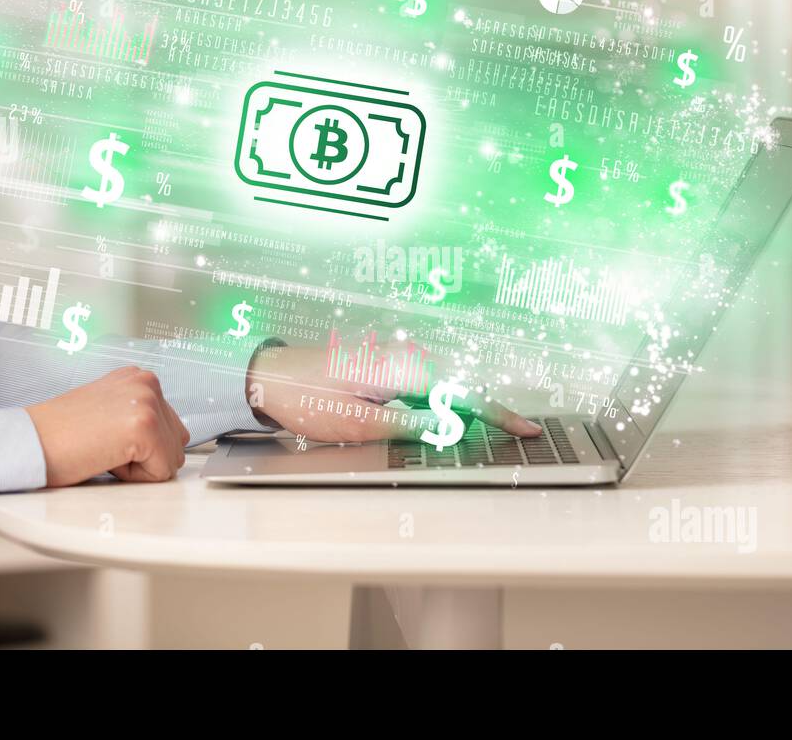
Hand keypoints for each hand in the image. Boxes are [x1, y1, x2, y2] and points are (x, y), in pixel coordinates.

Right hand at [25, 366, 190, 486]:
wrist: (26, 442)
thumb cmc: (59, 436)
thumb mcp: (108, 412)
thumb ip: (138, 416)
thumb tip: (170, 440)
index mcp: (139, 377)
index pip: (172, 428)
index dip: (140, 448)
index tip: (106, 437)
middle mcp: (147, 382)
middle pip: (178, 443)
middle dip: (145, 456)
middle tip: (102, 444)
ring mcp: (148, 402)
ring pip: (172, 459)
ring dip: (139, 466)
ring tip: (102, 449)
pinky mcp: (144, 426)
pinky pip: (161, 473)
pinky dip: (132, 476)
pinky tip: (103, 456)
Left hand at [244, 344, 541, 442]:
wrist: (264, 377)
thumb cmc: (305, 396)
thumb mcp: (361, 424)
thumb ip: (412, 427)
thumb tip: (453, 430)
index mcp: (404, 369)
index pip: (465, 395)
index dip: (499, 414)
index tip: (527, 429)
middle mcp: (404, 359)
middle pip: (460, 389)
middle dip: (486, 413)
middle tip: (517, 433)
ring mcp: (394, 362)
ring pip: (443, 390)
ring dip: (462, 411)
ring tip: (488, 428)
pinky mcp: (383, 369)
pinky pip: (425, 388)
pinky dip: (440, 405)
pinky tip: (445, 421)